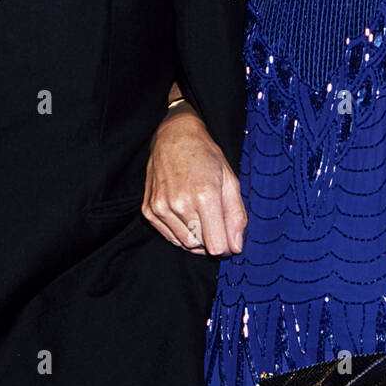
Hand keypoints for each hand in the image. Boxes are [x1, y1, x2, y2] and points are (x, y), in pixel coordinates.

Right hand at [142, 106, 245, 256]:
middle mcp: (180, 203)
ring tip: (199, 214)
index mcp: (204, 195)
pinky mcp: (149, 210)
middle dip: (211, 239)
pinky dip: (180, 232)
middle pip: (201, 246)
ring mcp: (161, 207)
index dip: (226, 245)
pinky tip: (185, 213)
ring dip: (195, 236)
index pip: (216, 246)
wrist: (174, 137)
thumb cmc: (206, 157)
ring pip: (184, 244)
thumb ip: (236, 216)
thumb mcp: (230, 180)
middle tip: (214, 219)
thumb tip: (235, 248)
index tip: (228, 235)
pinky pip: (169, 237)